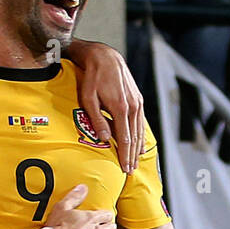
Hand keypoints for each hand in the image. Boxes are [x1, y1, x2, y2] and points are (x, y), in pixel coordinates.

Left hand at [72, 43, 144, 174]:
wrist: (105, 57)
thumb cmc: (92, 78)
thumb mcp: (88, 99)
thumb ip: (96, 120)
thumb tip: (103, 139)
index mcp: (120, 108)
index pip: (125, 139)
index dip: (124, 155)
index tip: (124, 169)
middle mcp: (132, 106)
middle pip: (134, 138)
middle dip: (132, 156)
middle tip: (130, 171)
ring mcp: (137, 102)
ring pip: (139, 130)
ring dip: (137, 148)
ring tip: (135, 162)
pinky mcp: (138, 98)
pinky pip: (141, 122)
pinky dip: (141, 135)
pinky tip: (140, 145)